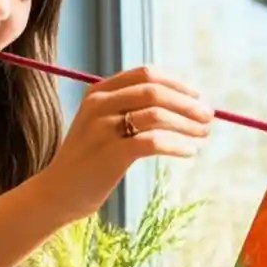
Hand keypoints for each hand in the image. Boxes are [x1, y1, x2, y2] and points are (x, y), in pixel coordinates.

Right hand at [33, 65, 211, 220]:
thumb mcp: (101, 124)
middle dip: (188, 103)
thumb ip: (129, 108)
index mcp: (98, 92)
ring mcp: (103, 129)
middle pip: (155, 91)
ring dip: (187, 124)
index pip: (146, 74)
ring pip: (157, 114)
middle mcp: (99, 105)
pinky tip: (189, 152)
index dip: (177, 83)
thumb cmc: (89, 160)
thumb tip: (182, 103)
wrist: (58, 192)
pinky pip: (154, 142)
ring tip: (203, 134)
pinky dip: (177, 145)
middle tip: (209, 116)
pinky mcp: (111, 154)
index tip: (198, 97)